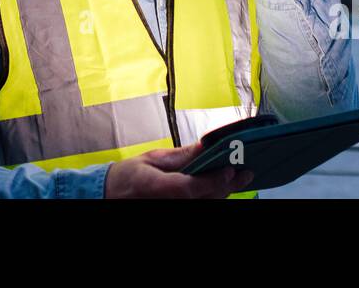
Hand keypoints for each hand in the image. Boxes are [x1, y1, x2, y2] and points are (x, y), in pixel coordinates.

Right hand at [103, 142, 253, 197]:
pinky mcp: (176, 211)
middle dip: (228, 186)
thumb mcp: (152, 159)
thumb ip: (180, 156)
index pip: (189, 188)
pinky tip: (222, 186)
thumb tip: (204, 146)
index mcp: (155, 187)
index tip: (230, 169)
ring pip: (206, 205)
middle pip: (204, 199)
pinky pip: (199, 206)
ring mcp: (172, 210)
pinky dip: (212, 196)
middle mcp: (166, 204)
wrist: (110, 197)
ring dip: (223, 192)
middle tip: (247, 172)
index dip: (212, 181)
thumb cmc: (128, 177)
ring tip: (239, 177)